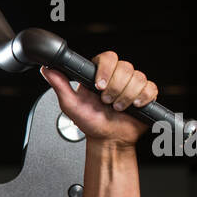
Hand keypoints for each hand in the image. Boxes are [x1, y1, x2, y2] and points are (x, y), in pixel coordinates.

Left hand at [40, 51, 157, 145]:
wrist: (108, 140)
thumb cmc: (90, 122)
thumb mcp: (70, 105)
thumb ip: (60, 85)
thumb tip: (47, 70)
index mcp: (100, 74)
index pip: (108, 57)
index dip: (105, 70)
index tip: (99, 87)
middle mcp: (117, 76)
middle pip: (125, 67)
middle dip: (114, 89)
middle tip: (106, 102)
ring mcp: (133, 84)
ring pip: (138, 78)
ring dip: (126, 97)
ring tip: (117, 108)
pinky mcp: (146, 93)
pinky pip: (150, 88)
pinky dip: (142, 98)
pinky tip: (134, 107)